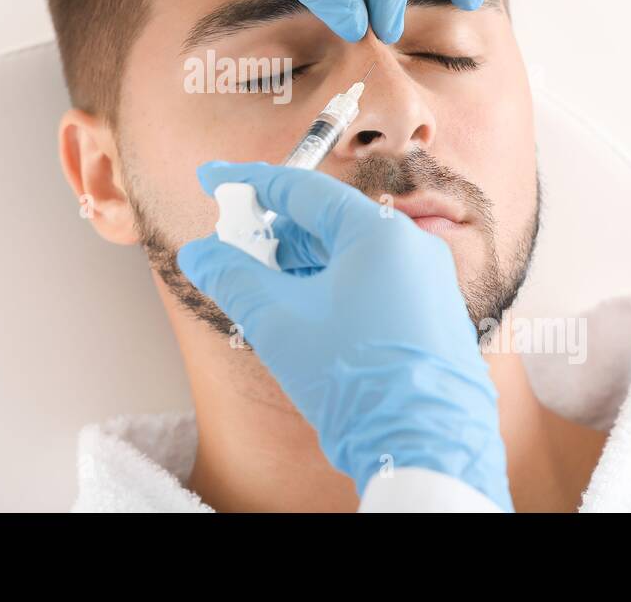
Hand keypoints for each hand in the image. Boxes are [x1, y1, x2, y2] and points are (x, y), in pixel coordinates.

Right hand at [177, 160, 512, 509]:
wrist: (424, 452)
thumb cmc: (359, 381)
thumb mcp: (278, 321)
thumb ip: (233, 277)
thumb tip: (199, 254)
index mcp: (380, 233)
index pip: (303, 190)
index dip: (249, 183)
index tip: (214, 179)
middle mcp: (412, 248)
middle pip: (328, 221)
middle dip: (273, 231)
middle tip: (231, 243)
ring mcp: (427, 283)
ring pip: (350, 255)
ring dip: (299, 263)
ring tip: (259, 284)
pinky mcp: (430, 317)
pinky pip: (372, 282)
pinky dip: (330, 286)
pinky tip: (299, 310)